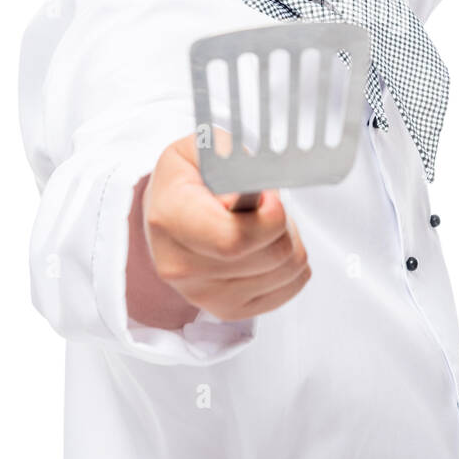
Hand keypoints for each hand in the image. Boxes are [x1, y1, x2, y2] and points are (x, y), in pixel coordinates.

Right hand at [127, 127, 310, 324]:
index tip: (270, 198)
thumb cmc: (188, 178)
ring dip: (288, 241)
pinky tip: (267, 247)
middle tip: (267, 206)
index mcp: (170, 219)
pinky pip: (289, 289)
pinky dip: (290, 265)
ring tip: (264, 224)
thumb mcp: (201, 147)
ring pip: (286, 271)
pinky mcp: (227, 310)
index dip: (269, 219)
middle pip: (270, 256)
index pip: (234, 240)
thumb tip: (243, 196)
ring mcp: (203, 295)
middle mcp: (180, 266)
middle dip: (283, 224)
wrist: (168, 213)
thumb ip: (226, 158)